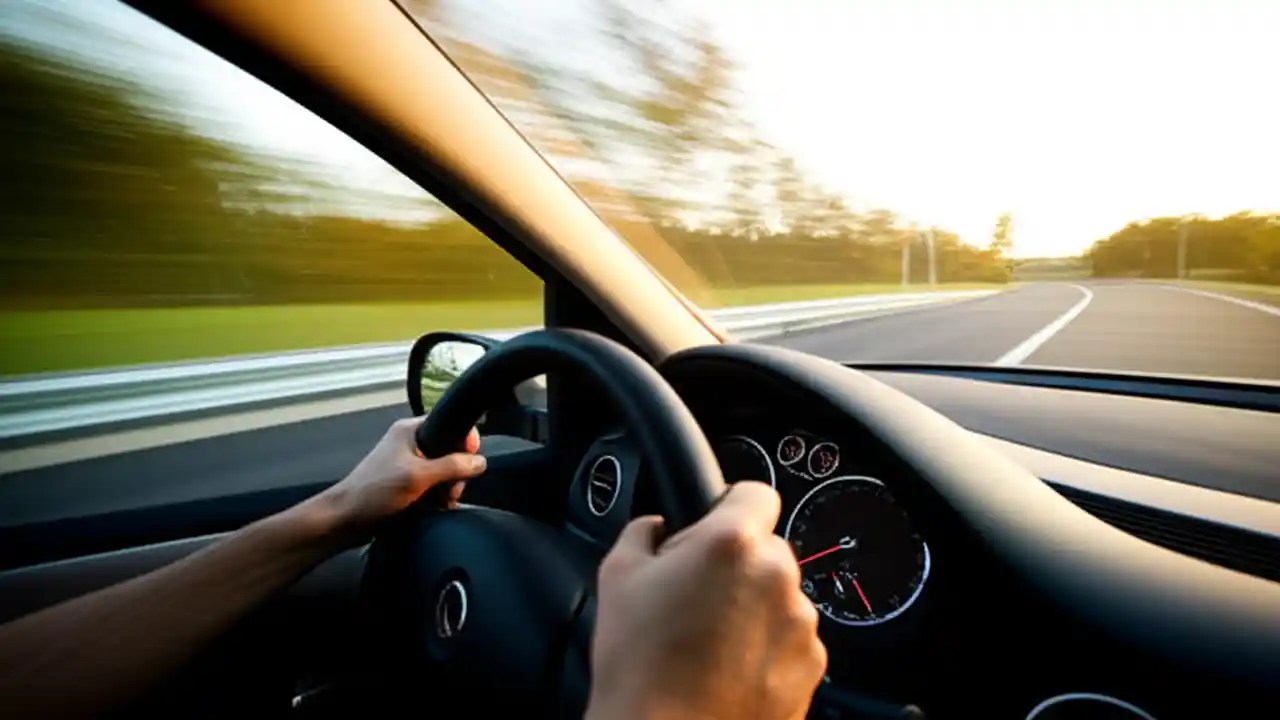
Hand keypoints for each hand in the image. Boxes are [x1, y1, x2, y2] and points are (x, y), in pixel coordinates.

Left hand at [301, 418, 484, 547]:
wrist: (345, 520)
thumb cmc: (375, 492)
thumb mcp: (418, 476)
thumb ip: (452, 466)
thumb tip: (481, 462)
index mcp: (410, 430)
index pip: (450, 425)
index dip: (464, 442)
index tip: (468, 462)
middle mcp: (411, 443)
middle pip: (451, 452)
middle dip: (457, 473)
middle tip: (450, 490)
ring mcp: (408, 465)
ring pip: (445, 472)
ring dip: (448, 489)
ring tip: (441, 502)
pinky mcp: (407, 485)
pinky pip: (434, 486)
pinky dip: (438, 497)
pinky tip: (436, 508)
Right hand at [587, 482, 825, 719]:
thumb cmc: (639, 668)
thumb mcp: (617, 578)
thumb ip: (644, 533)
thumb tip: (656, 527)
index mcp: (731, 544)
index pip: (755, 492)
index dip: (729, 506)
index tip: (713, 526)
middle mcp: (777, 577)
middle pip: (767, 549)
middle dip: (736, 565)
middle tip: (695, 597)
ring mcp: (800, 626)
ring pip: (779, 597)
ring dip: (753, 609)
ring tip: (708, 643)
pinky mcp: (811, 667)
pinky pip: (790, 640)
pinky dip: (766, 649)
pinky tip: (727, 670)